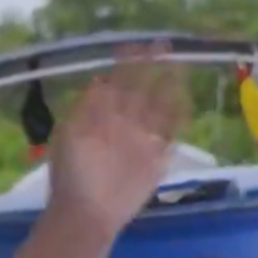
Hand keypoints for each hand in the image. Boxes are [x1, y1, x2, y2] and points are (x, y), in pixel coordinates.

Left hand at [44, 44, 188, 236]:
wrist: (86, 213)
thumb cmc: (72, 176)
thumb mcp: (70, 138)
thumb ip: (86, 109)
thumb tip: (101, 79)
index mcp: (98, 118)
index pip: (116, 84)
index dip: (127, 64)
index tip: (138, 44)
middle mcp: (121, 125)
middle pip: (140, 90)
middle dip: (152, 68)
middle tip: (166, 45)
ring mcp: (139, 141)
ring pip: (158, 108)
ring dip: (169, 88)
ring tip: (180, 67)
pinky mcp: (154, 160)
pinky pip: (170, 135)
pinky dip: (178, 119)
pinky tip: (187, 103)